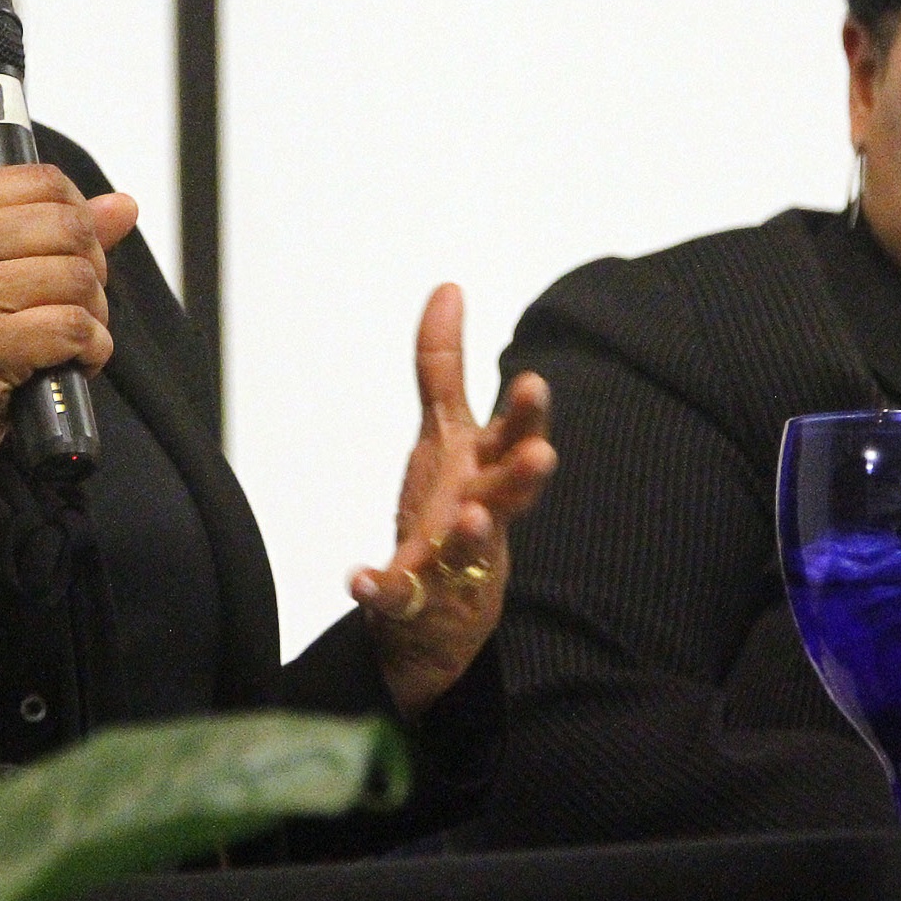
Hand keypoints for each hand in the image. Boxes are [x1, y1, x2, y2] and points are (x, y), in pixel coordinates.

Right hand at [0, 166, 137, 539]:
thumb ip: (49, 233)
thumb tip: (123, 205)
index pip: (46, 182)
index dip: (80, 221)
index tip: (69, 259)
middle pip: (72, 227)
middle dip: (93, 273)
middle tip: (73, 308)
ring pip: (80, 278)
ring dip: (93, 318)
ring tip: (65, 342)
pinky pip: (77, 329)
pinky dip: (91, 353)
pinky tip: (68, 366)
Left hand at [351, 283, 554, 719]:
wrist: (439, 615)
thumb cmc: (453, 507)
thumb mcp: (447, 432)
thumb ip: (443, 366)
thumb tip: (449, 286)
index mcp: (487, 473)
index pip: (514, 438)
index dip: (525, 414)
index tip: (533, 381)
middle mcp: (480, 516)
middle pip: (509, 494)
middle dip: (523, 474)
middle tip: (540, 454)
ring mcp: (453, 563)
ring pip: (470, 549)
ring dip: (473, 534)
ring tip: (469, 516)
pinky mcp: (416, 601)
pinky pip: (399, 596)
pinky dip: (382, 588)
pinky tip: (360, 579)